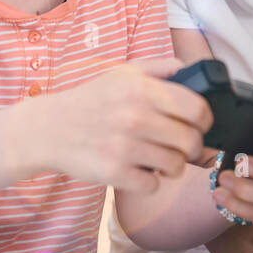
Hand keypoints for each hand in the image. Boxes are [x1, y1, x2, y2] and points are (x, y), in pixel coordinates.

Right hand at [31, 58, 211, 192]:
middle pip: (191, 141)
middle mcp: (135, 116)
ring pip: (175, 166)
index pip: (197, 109)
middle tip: (179, 146)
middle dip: (191, 147)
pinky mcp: (114, 173)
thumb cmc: (91, 100)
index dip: (204, 120)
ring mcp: (124, 147)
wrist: (48, 129)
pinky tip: (138, 170)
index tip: (198, 124)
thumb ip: (159, 67)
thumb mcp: (122, 73)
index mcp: (142, 89)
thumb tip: (190, 67)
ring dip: (171, 165)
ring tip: (157, 158)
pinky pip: (153, 185)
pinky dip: (149, 181)